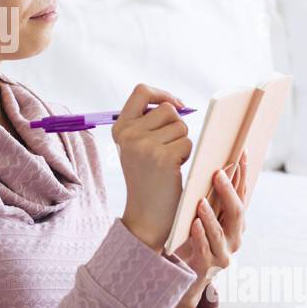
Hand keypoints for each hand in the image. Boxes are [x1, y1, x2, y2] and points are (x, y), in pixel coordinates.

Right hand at [115, 83, 192, 251]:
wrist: (146, 216)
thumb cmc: (148, 179)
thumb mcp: (137, 147)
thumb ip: (148, 123)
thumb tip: (177, 104)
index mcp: (120, 128)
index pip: (141, 91)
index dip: (162, 94)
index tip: (176, 105)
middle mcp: (128, 134)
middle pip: (168, 109)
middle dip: (176, 126)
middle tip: (166, 150)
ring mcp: (144, 145)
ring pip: (181, 126)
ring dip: (182, 143)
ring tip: (168, 163)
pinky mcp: (162, 157)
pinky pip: (187, 142)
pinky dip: (186, 156)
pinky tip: (174, 170)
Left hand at [170, 150, 247, 307]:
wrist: (183, 277)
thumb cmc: (194, 240)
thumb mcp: (205, 217)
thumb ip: (211, 197)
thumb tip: (213, 165)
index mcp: (236, 223)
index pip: (243, 195)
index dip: (243, 174)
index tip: (241, 153)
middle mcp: (234, 238)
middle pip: (237, 212)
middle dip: (229, 191)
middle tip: (218, 173)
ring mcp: (223, 254)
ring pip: (220, 232)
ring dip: (211, 215)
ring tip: (201, 201)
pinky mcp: (207, 267)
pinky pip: (204, 249)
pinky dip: (200, 235)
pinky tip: (194, 225)